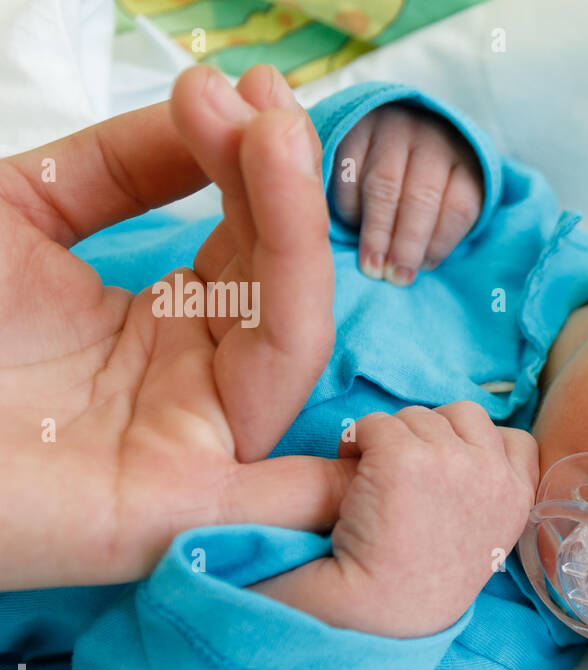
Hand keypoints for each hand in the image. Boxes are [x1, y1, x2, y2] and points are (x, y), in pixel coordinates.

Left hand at [0, 64, 350, 589]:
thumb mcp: (23, 211)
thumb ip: (122, 167)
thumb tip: (217, 109)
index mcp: (168, 322)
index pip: (251, 241)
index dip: (257, 164)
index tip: (240, 85)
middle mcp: (196, 380)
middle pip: (285, 286)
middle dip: (286, 187)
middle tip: (267, 102)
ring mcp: (196, 442)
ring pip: (291, 345)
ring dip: (297, 239)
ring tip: (273, 137)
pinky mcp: (181, 506)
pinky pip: (286, 483)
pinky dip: (337, 441)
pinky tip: (391, 336)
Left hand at [251, 403, 538, 637]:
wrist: (382, 613)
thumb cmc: (425, 587)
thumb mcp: (486, 541)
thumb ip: (491, 494)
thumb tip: (470, 454)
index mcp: (518, 497)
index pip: (516, 440)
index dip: (476, 443)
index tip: (447, 471)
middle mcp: (492, 473)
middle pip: (463, 416)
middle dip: (430, 435)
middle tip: (403, 479)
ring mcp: (450, 461)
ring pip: (415, 417)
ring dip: (390, 440)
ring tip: (374, 484)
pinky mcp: (403, 456)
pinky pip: (373, 424)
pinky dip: (356, 443)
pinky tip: (351, 480)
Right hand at [330, 102, 483, 285]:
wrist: (400, 120)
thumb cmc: (430, 176)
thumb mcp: (450, 195)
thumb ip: (441, 228)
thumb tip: (417, 269)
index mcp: (466, 161)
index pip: (458, 207)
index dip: (439, 244)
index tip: (419, 270)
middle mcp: (432, 140)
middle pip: (421, 198)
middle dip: (407, 243)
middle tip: (392, 276)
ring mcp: (392, 128)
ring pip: (384, 186)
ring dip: (376, 231)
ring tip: (371, 264)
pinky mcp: (355, 126)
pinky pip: (349, 171)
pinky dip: (349, 204)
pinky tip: (352, 225)